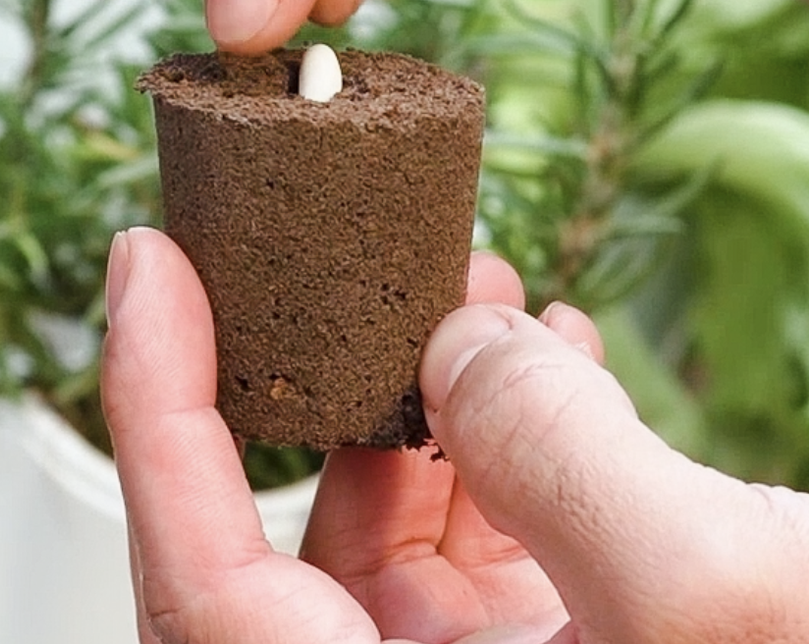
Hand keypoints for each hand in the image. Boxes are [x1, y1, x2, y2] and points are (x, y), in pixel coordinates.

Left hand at [101, 227, 808, 641]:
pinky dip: (510, 429)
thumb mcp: (702, 599)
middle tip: (348, 248)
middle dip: (326, 362)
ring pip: (397, 510)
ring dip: (429, 383)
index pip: (200, 582)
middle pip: (296, 525)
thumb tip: (462, 336)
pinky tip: (557, 356)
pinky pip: (488, 523)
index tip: (145, 262)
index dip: (152, 409)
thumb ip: (563, 459)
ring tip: (478, 286)